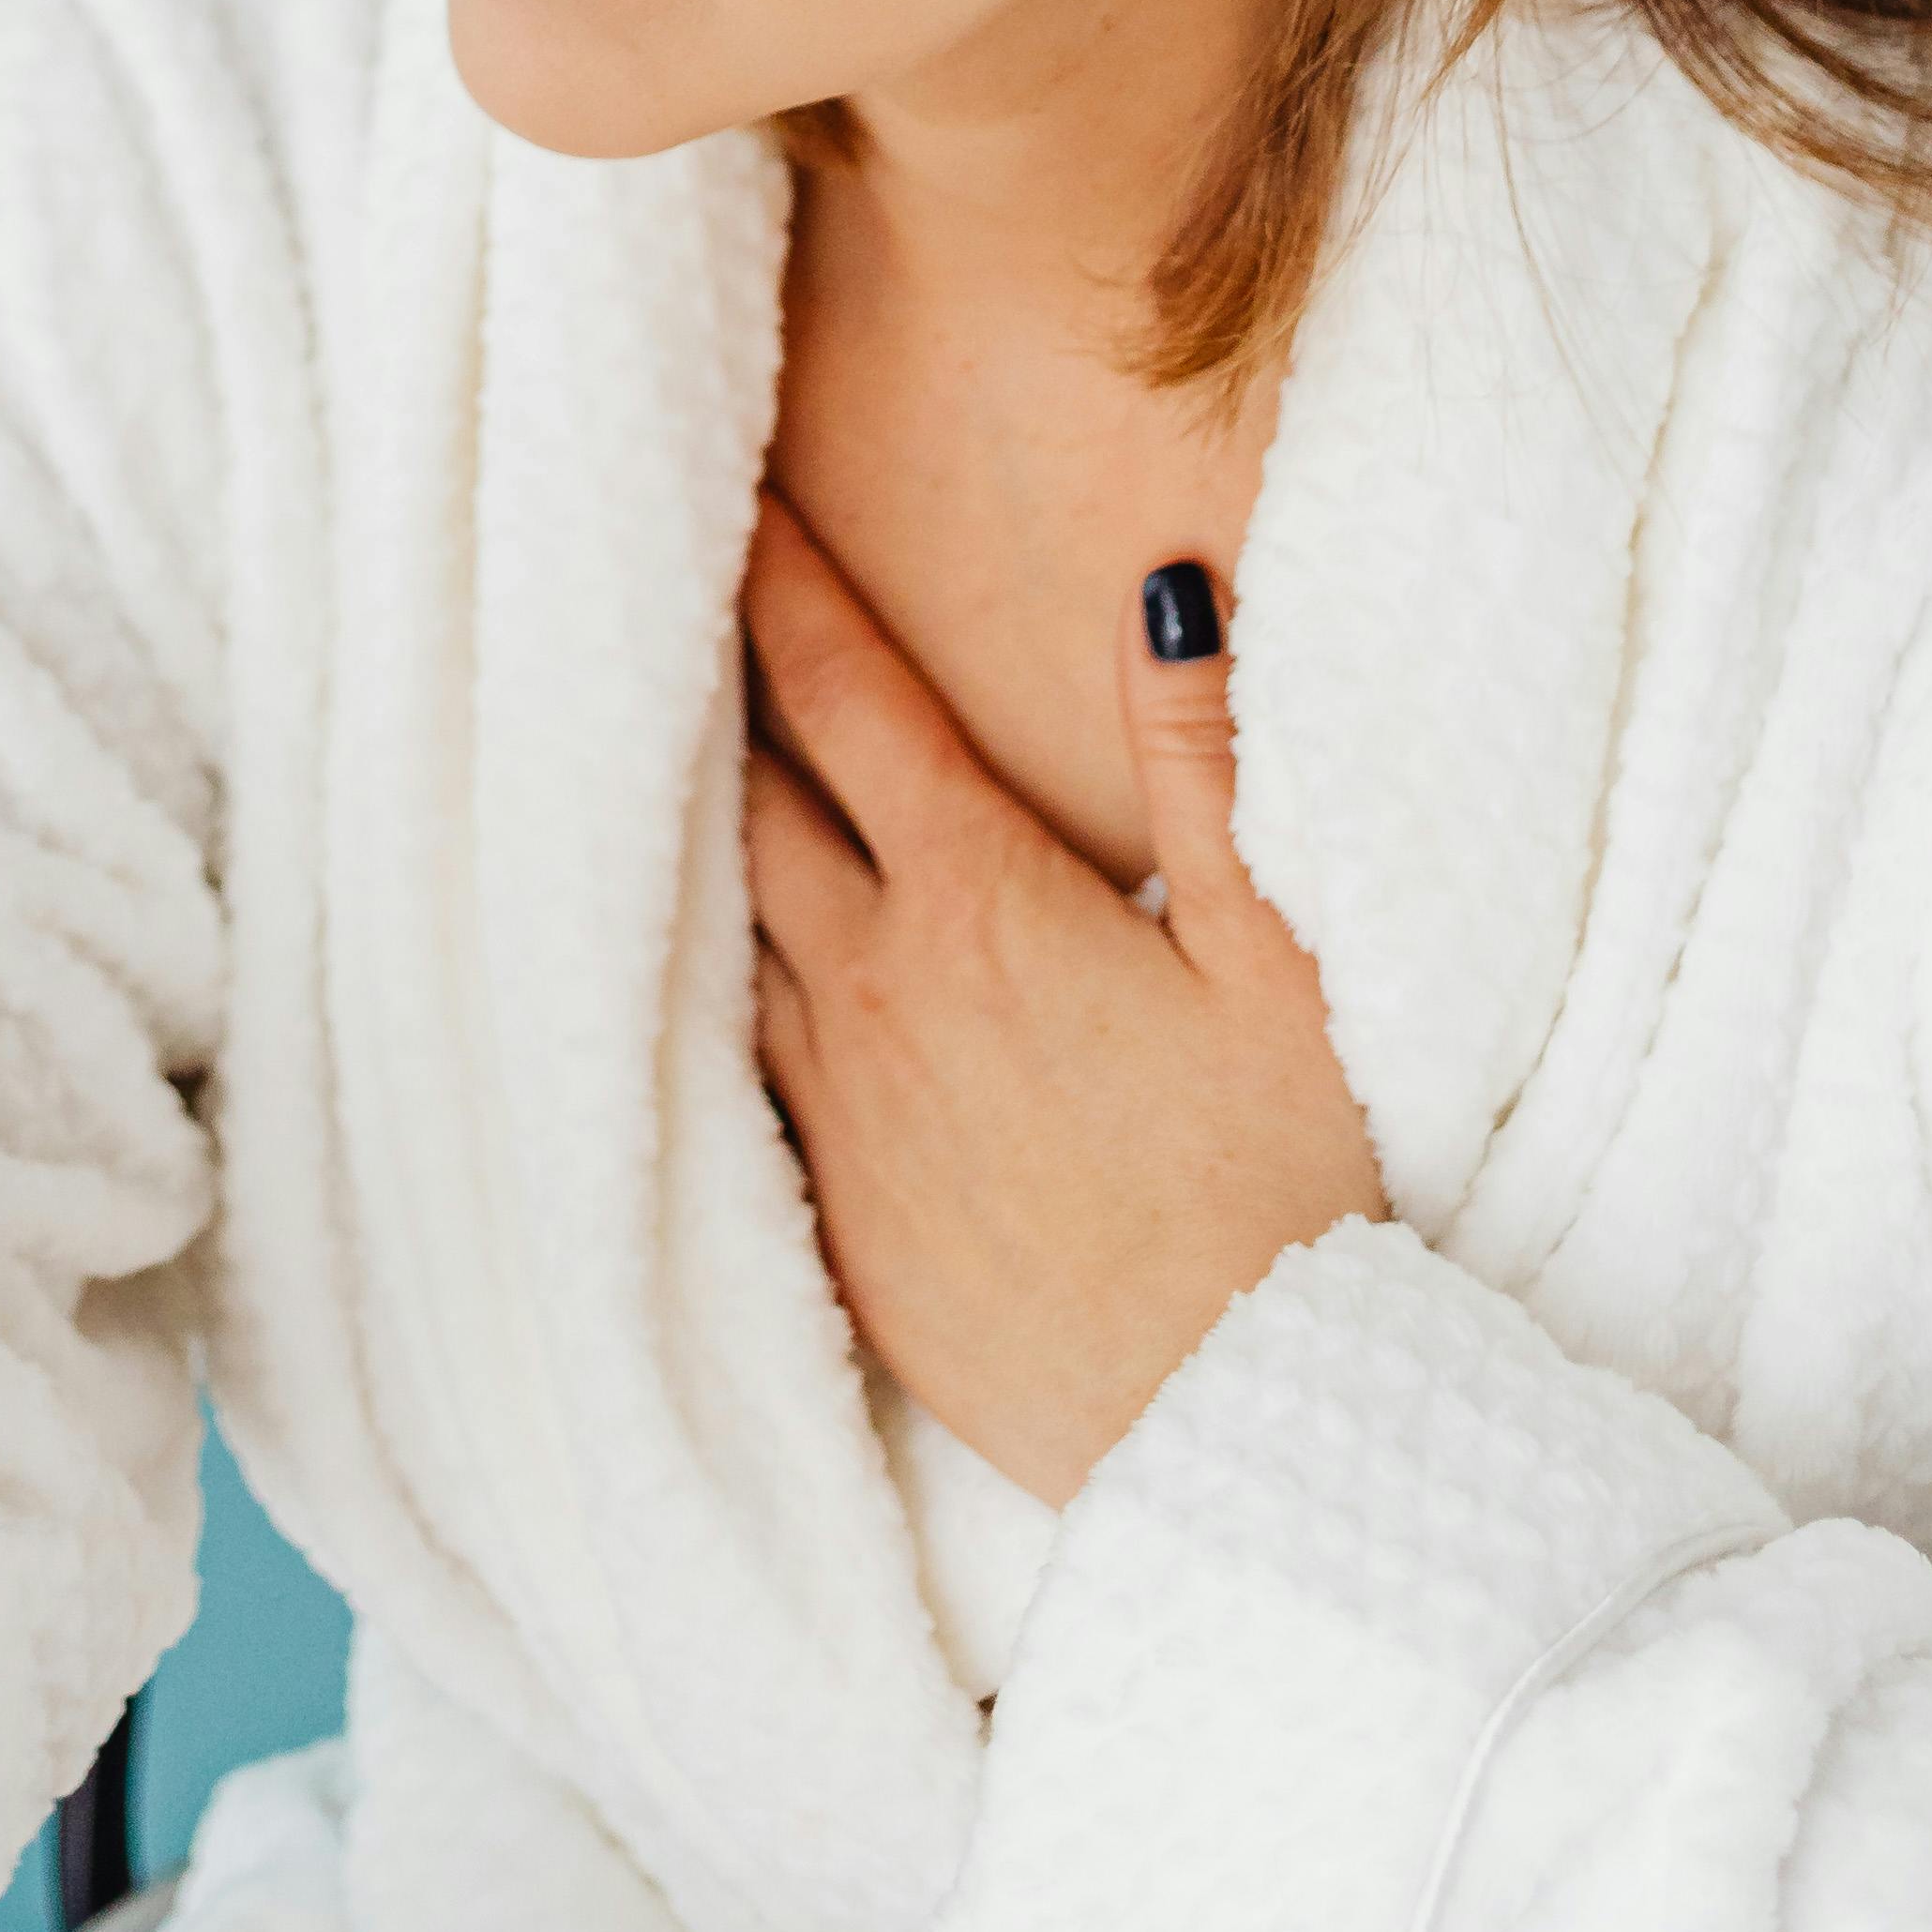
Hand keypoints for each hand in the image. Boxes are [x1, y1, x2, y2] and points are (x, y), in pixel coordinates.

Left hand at [742, 490, 1386, 1506]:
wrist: (1244, 1434)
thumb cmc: (1282, 1191)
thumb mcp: (1278, 957)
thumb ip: (1205, 761)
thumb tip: (1167, 587)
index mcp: (977, 903)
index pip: (846, 698)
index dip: (784, 585)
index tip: (734, 497)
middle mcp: (873, 993)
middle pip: (747, 805)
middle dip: (707, 697)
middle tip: (658, 599)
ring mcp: (837, 1117)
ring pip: (719, 938)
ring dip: (695, 848)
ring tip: (649, 769)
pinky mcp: (832, 1227)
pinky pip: (736, 1078)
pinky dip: (711, 1004)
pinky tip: (694, 985)